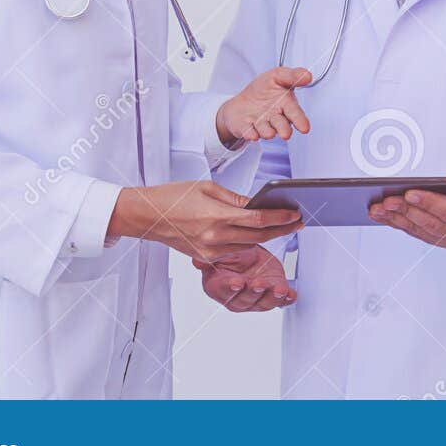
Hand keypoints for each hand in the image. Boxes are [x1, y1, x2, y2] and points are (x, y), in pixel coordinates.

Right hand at [109, 180, 301, 262]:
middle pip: (259, 236)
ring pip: (249, 245)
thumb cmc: (174, 196)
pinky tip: (258, 234)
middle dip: (282, 229)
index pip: (259, 219)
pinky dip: (247, 242)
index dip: (281, 218)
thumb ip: (236, 199)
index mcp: (218, 216)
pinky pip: (234, 251)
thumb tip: (259, 203)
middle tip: (298, 223)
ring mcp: (211, 251)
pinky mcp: (206, 257)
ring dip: (267, 237)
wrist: (147, 216)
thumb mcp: (208, 188)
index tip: (297, 215)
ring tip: (283, 227)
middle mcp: (216, 237)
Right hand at [192, 246, 295, 311]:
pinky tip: (291, 294)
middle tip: (259, 284)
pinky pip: (280, 302)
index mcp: (218, 287)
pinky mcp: (271, 296)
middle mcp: (235, 297)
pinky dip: (287, 299)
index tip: (237, 283)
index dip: (230, 287)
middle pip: (245, 299)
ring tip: (279, 289)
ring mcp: (255, 299)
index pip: (223, 289)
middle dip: (254, 292)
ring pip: (264, 302)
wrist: (247, 256)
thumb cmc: (230, 257)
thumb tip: (198, 261)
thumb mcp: (219, 252)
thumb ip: (210, 257)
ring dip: (273, 297)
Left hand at [216, 66, 312, 145]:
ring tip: (269, 133)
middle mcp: (275, 118)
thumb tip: (307, 75)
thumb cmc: (264, 89)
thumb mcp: (277, 76)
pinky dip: (250, 134)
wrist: (243, 100)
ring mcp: (261, 124)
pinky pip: (249, 132)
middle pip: (282, 125)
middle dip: (284, 129)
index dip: (300, 121)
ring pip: (266, 131)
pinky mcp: (247, 128)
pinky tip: (252, 134)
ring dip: (267, 132)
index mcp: (286, 105)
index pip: (295, 114)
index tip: (304, 128)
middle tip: (285, 134)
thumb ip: (292, 75)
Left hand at [369, 161, 445, 248]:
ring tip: (378, 208)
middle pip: (431, 224)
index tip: (409, 193)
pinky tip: (382, 215)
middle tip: (387, 200)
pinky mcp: (437, 240)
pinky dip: (397, 224)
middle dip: (407, 211)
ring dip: (397, 220)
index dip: (428, 203)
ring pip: (420, 231)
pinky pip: (415, 233)